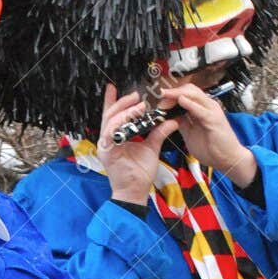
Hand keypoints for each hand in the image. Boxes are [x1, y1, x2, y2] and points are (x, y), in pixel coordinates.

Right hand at [97, 83, 176, 204]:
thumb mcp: (152, 148)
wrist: (136, 191)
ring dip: (124, 110)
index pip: (113, 115)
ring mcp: (105, 145)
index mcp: (116, 137)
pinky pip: (110, 132)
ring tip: (139, 104)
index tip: (113, 87)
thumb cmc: (140, 173)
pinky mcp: (106, 151)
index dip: (112, 101)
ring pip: (110, 120)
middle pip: (110, 114)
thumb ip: (158, 132)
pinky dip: (120, 123)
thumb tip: (171, 120)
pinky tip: (131, 117)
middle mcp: (108, 139)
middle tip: (136, 95)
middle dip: (122, 102)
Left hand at [155, 82, 256, 186]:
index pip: (184, 93)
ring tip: (165, 96)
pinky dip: (190, 104)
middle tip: (158, 97)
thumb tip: (170, 117)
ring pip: (193, 94)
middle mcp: (207, 106)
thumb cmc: (213, 148)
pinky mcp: (214, 119)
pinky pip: (200, 109)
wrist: (228, 159)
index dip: (170, 94)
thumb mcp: (190, 134)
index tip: (157, 99)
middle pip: (188, 89)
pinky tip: (181, 101)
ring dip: (177, 94)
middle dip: (171, 92)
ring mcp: (211, 111)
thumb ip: (182, 123)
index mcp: (201, 108)